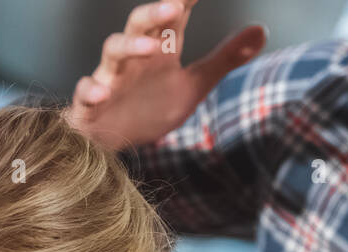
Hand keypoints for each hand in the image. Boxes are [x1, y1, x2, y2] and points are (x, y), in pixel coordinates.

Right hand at [68, 1, 266, 148]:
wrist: (113, 141)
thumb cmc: (150, 107)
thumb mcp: (194, 84)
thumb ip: (224, 58)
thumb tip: (262, 30)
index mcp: (159, 49)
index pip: (173, 15)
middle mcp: (133, 58)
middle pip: (138, 24)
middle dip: (154, 13)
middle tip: (176, 5)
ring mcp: (110, 79)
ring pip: (113, 51)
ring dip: (129, 46)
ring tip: (151, 48)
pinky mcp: (90, 106)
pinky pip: (85, 93)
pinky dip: (90, 90)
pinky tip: (101, 93)